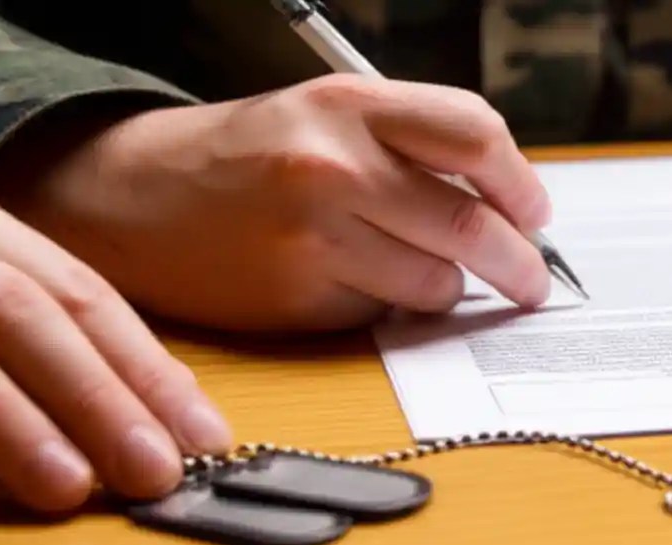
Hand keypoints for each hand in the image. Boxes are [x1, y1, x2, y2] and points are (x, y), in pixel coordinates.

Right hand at [0, 75, 552, 331]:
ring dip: (446, 287)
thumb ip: (416, 144)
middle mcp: (334, 165)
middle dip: (519, 265)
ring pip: (436, 282)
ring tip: (419, 271)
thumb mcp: (330, 114)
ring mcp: (315, 236)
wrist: (135, 197)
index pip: (475, 136)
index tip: (536, 216)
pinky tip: (354, 282)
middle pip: (471, 225)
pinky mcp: (299, 297)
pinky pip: (384, 312)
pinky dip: (390, 305)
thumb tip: (513, 207)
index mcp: (350, 105)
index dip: (521, 184)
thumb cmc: (252, 154)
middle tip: (531, 281)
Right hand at [0, 208, 231, 512]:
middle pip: (31, 315)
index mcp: (0, 237)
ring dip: (19, 424)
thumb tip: (178, 410)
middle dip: (98, 396)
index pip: (86, 299)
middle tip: (155, 473)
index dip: (149, 371)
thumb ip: (73, 341)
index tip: (208, 438)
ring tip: (70, 487)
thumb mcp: (10, 290)